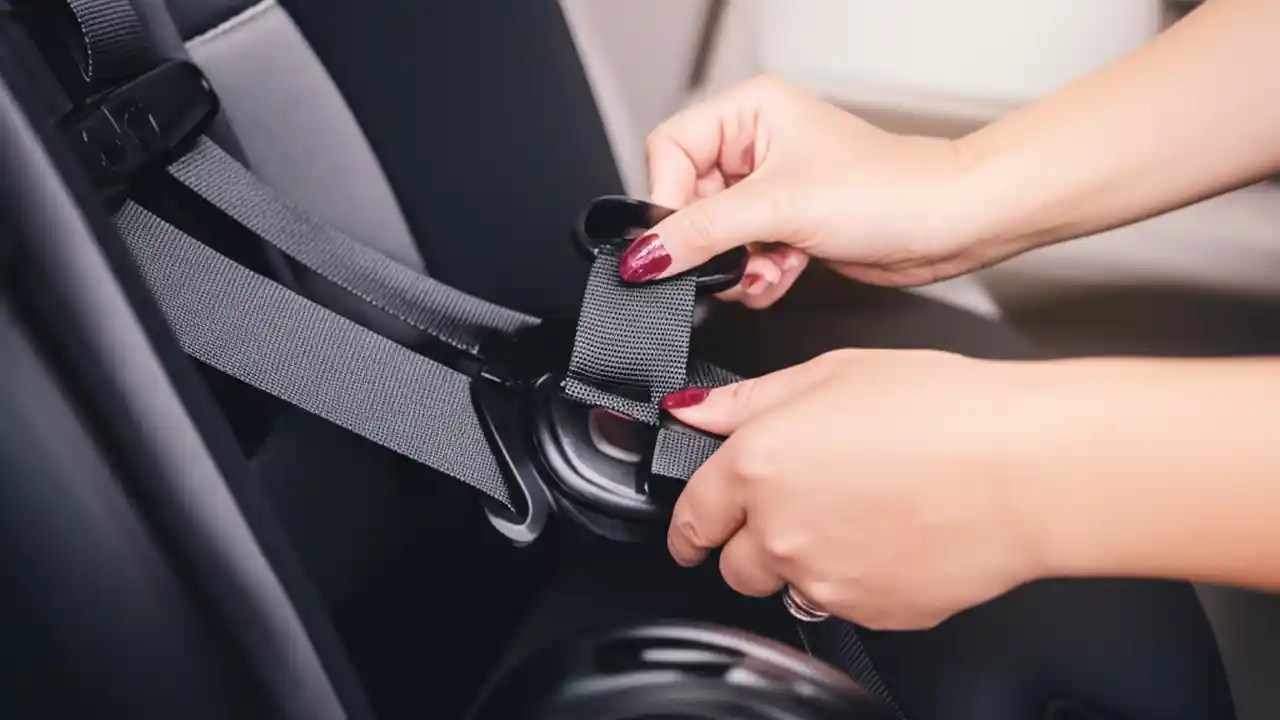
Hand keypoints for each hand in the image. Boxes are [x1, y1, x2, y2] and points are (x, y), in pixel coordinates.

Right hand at [625, 75, 990, 308]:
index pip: (669, 151)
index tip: (673, 244)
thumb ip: (700, 232)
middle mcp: (755, 145)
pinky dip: (757, 276)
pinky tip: (784, 273)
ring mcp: (771, 188)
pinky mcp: (786, 226)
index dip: (667, 201)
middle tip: (732, 260)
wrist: (947, 226)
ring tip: (769, 268)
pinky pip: (740, 258)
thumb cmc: (889, 190)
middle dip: (711, 244)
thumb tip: (642, 255)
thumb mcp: (777, 208)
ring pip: (713, 238)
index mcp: (748, 111)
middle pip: (688, 202)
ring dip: (736, 266)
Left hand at [661, 349, 1047, 629]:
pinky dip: (855, 580)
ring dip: (803, 564)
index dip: (691, 525)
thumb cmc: (942, 410)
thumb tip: (694, 410)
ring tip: (860, 517)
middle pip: (735, 564)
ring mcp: (824, 579)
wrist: (1025, 468)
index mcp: (759, 466)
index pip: (693, 518)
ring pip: (787, 588)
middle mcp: (780, 531)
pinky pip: (843, 603)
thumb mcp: (832, 372)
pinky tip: (894, 537)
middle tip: (800, 509)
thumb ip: (749, 400)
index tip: (695, 531)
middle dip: (752, 543)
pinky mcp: (872, 612)